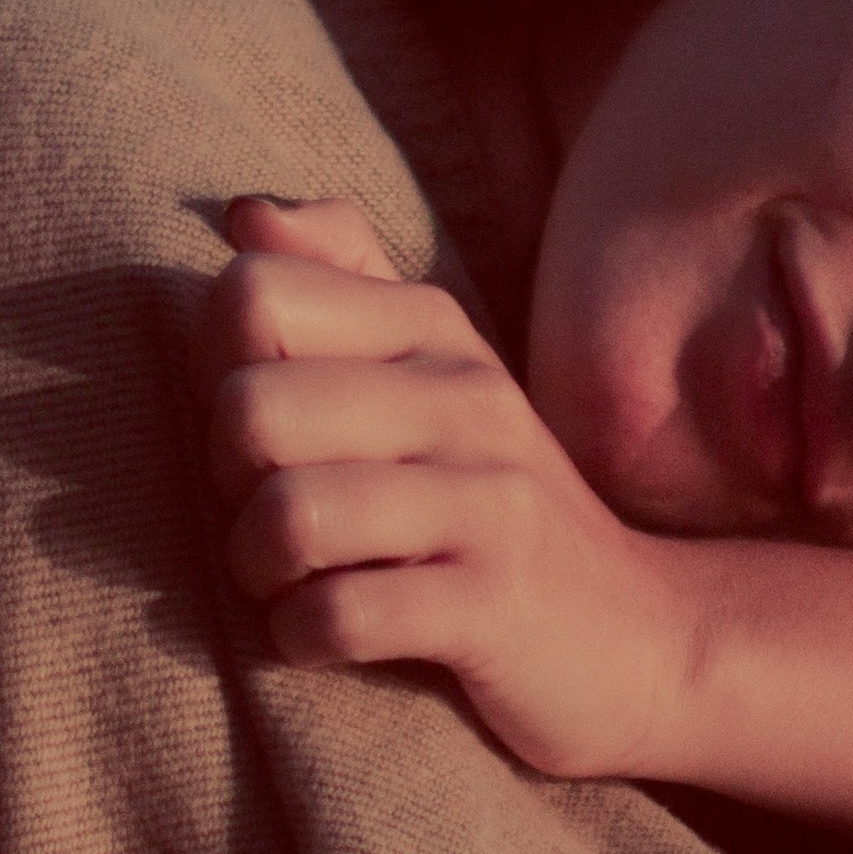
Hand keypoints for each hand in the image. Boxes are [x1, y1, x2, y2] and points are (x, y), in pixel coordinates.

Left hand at [199, 196, 704, 778]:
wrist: (638, 636)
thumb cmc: (490, 504)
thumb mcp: (434, 375)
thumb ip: (340, 279)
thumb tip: (245, 216)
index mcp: (432, 329)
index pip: (252, 295)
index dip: (214, 370)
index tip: (265, 431)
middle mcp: (466, 399)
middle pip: (251, 408)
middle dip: (224, 483)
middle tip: (266, 520)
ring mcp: (489, 503)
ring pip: (289, 515)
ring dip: (255, 568)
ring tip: (288, 581)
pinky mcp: (494, 609)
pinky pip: (339, 615)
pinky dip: (302, 637)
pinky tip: (325, 634)